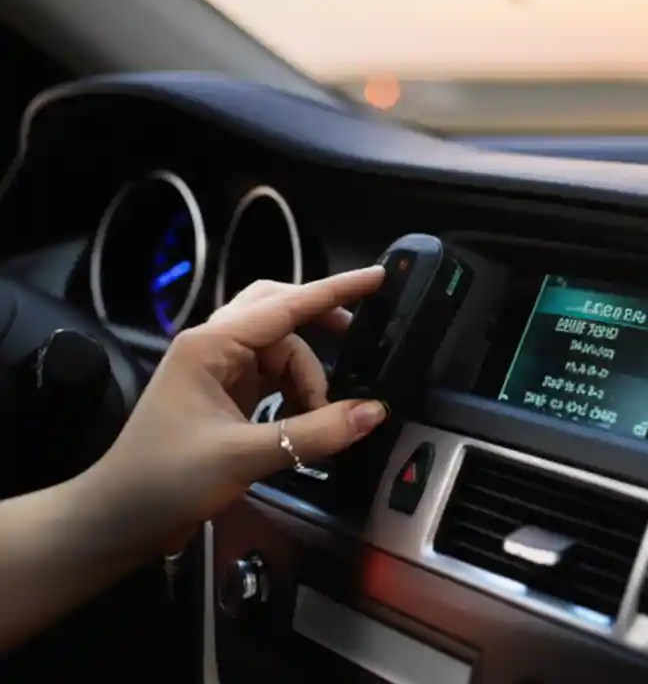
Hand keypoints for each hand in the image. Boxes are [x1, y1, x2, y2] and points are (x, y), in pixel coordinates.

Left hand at [84, 266, 387, 553]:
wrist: (118, 521)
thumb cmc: (166, 480)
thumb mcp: (244, 456)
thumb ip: (314, 433)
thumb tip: (374, 411)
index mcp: (210, 345)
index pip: (286, 305)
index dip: (335, 290)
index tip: (378, 277)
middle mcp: (213, 348)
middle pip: (279, 312)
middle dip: (320, 324)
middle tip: (359, 340)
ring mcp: (217, 372)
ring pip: (280, 351)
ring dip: (308, 377)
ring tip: (323, 416)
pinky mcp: (223, 398)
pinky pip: (272, 377)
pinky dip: (296, 393)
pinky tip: (307, 421)